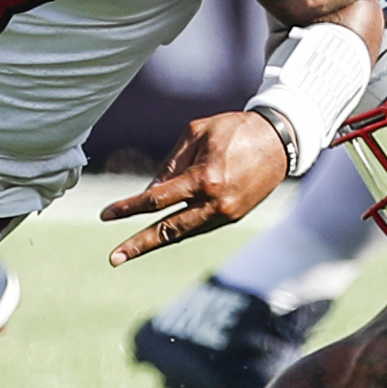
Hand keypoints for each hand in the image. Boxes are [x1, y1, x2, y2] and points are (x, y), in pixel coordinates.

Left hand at [100, 110, 288, 265]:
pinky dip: (179, 230)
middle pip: (169, 229)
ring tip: (130, 250)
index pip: (156, 199)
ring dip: (157, 242)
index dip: (128, 207)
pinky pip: (199, 226)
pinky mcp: (234, 217)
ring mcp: (227, 214)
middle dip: (139, 244)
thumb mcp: (197, 133)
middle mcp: (215, 203)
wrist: (280, 141)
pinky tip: (160, 233)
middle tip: (114, 258)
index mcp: (204, 179)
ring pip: (184, 233)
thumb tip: (149, 191)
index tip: (106, 215)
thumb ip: (171, 163)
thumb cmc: (235, 129)